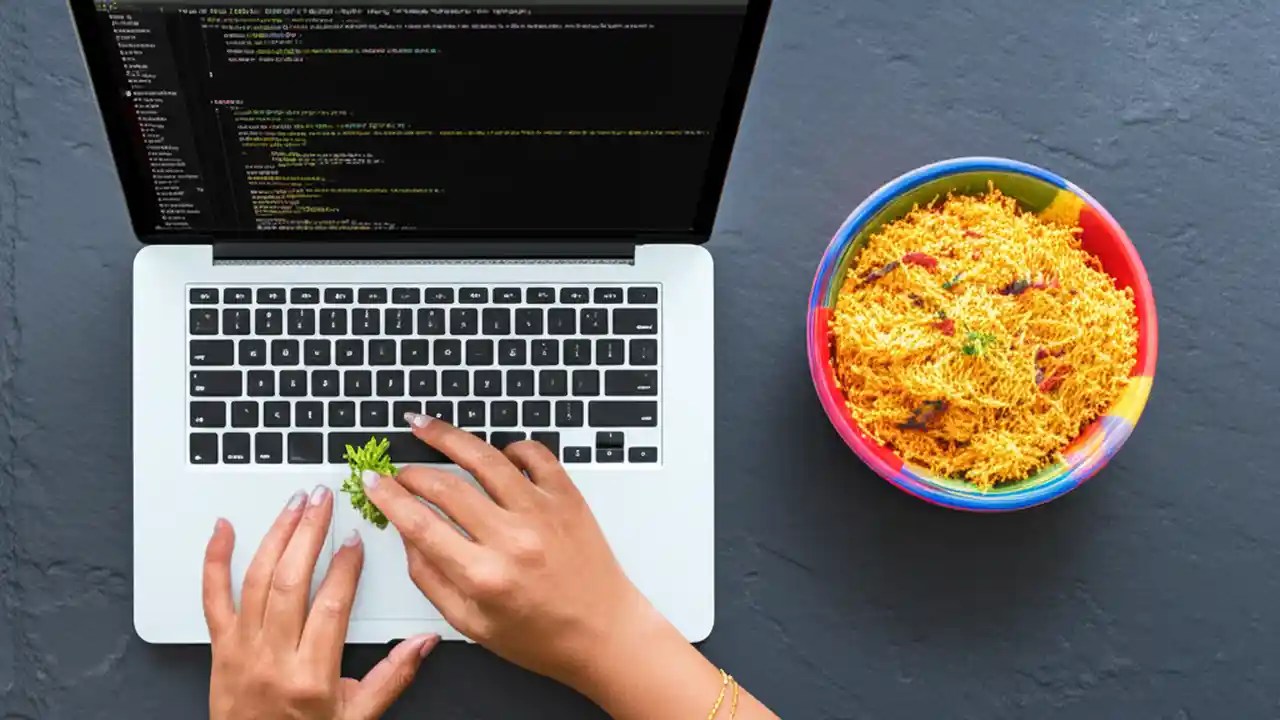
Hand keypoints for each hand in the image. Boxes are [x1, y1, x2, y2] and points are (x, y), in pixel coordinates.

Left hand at [203, 486, 437, 719]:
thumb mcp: (357, 717)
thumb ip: (393, 677)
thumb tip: (425, 642)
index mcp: (310, 677)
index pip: (330, 606)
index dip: (345, 567)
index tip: (355, 539)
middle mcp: (271, 659)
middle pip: (289, 581)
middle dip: (308, 532)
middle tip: (324, 499)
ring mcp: (241, 650)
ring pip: (256, 580)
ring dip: (276, 535)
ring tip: (294, 504)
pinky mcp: (220, 648)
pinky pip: (213, 598)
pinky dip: (215, 560)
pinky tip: (223, 529)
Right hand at [359, 415, 657, 687]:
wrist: (604, 632)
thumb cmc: (540, 635)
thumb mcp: (471, 623)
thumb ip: (431, 577)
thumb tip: (405, 533)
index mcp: (484, 576)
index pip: (420, 524)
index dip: (389, 497)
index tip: (374, 483)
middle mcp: (513, 539)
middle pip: (446, 487)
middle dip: (413, 471)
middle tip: (398, 467)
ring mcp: (543, 513)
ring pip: (486, 458)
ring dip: (449, 437)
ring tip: (425, 425)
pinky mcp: (568, 498)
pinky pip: (534, 455)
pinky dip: (510, 448)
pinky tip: (495, 453)